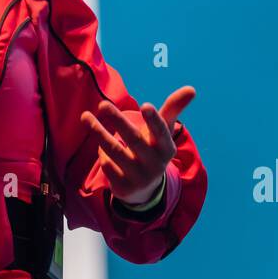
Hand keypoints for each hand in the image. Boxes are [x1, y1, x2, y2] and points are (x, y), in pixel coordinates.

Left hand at [81, 85, 193, 205]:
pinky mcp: (123, 187)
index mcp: (166, 148)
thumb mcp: (163, 132)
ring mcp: (138, 177)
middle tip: (103, 104)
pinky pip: (106, 165)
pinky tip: (99, 144)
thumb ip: (173, 109)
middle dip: (118, 121)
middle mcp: (154, 164)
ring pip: (115, 151)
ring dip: (99, 133)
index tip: (145, 105)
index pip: (161, 132)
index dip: (154, 120)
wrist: (146, 189)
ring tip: (86, 117)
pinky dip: (101, 152)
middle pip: (133, 139)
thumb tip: (192, 88)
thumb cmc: (153, 149)